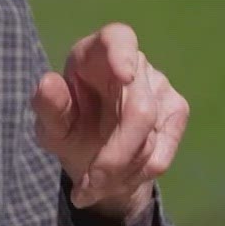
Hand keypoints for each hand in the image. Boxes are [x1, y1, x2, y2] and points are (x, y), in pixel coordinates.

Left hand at [30, 23, 188, 224]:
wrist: (95, 159)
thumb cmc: (70, 127)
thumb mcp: (51, 126)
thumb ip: (48, 107)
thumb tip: (47, 83)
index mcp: (96, 54)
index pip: (118, 39)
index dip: (123, 54)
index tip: (125, 75)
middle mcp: (134, 63)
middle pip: (138, 110)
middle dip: (113, 157)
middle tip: (88, 186)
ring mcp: (160, 86)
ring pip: (150, 138)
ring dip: (119, 173)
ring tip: (93, 184)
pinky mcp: (177, 111)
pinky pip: (161, 155)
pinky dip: (136, 175)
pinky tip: (118, 178)